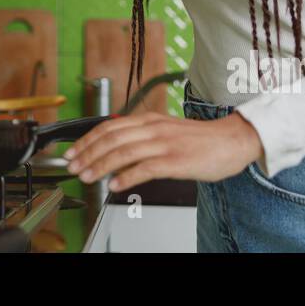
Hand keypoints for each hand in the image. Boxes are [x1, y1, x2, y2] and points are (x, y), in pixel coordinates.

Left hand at [64, 111, 265, 191]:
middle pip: (111, 138)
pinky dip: (126, 177)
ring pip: (123, 152)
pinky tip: (115, 185)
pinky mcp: (175, 161)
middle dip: (87, 153)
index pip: (109, 127)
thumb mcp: (165, 131)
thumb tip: (115, 149)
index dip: (87, 140)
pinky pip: (145, 168)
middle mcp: (153, 129)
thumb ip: (141, 137)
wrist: (231, 141)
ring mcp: (164, 144)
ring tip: (87, 176)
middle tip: (73, 167)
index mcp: (148, 120)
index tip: (73, 152)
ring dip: (100, 165)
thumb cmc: (200, 140)